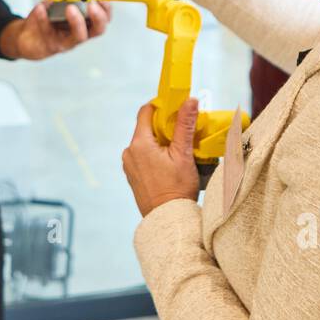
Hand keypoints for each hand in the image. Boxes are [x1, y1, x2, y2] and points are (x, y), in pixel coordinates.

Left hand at [1, 0, 111, 59]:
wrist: (27, 36)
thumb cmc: (46, 19)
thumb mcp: (56, 3)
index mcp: (84, 23)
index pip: (103, 18)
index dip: (106, 9)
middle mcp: (79, 34)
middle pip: (98, 30)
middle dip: (98, 17)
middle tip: (92, 4)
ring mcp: (66, 42)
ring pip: (79, 36)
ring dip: (77, 21)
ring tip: (70, 7)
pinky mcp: (51, 46)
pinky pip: (49, 31)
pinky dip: (43, 18)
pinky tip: (39, 8)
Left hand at [122, 98, 201, 217]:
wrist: (168, 219)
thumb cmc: (177, 188)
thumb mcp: (184, 153)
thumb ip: (185, 125)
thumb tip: (190, 100)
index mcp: (139, 143)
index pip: (146, 111)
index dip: (161, 106)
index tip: (176, 107)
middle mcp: (129, 152)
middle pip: (146, 128)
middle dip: (164, 126)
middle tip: (183, 130)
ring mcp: (129, 165)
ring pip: (145, 143)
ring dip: (161, 142)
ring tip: (179, 150)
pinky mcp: (132, 175)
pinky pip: (143, 156)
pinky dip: (155, 154)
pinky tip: (170, 163)